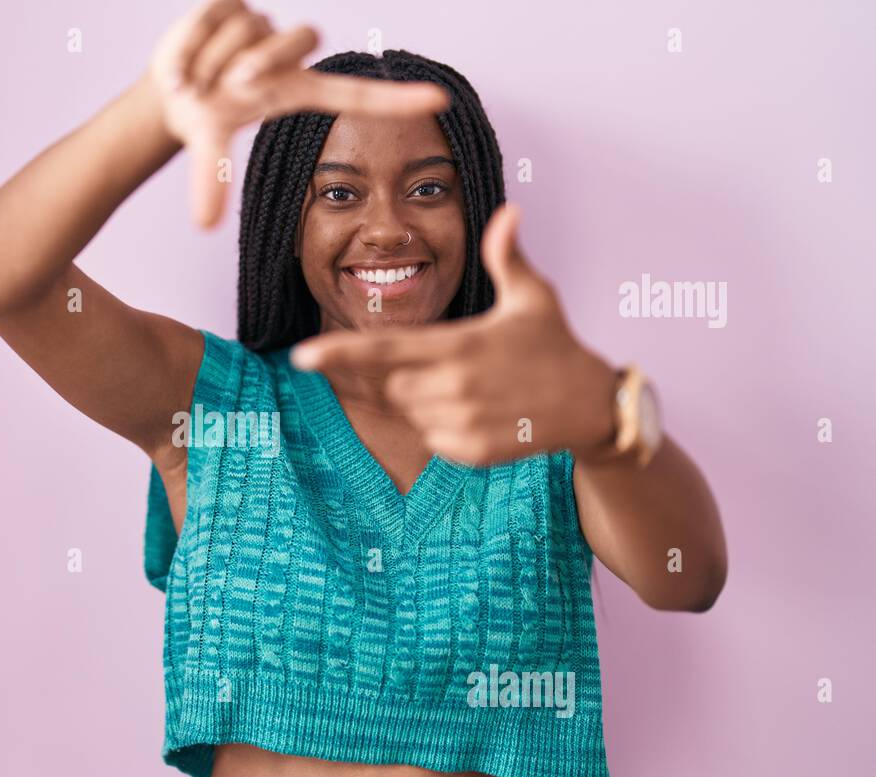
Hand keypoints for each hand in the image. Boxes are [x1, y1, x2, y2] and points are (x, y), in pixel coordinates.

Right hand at [146, 0, 449, 227]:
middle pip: (295, 41)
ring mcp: (264, 24)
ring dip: (212, 60)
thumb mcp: (208, 144)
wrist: (168, 86)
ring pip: (249, 30)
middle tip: (227, 85)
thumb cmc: (203, 113)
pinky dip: (190, 44)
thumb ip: (209, 180)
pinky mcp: (233, 0)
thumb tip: (204, 226)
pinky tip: (184, 61)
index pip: (356, 94)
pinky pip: (215, 14)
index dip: (396, 100)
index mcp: (298, 91)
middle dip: (255, 63)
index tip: (440, 100)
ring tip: (196, 80)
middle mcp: (289, 55)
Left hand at [290, 203, 619, 467]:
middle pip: (390, 384)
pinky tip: (475, 411)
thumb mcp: (534, 297)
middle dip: (400, 374)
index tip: (300, 356)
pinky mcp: (470, 452)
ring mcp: (463, 423)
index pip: (384, 350)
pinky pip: (430, 438)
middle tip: (444, 364)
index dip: (339, 353)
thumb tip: (508, 210)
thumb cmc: (556, 344)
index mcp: (461, 345)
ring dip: (422, 400)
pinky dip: (440, 426)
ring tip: (468, 387)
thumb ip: (508, 257)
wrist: (591, 406)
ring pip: (409, 412)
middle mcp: (456, 387)